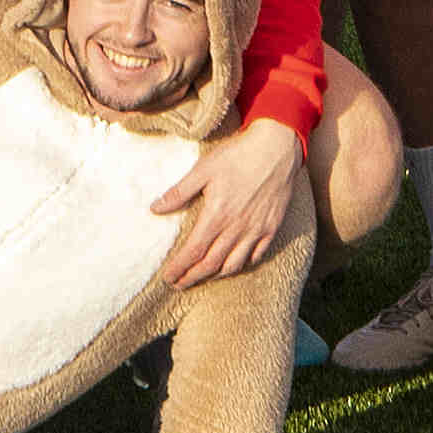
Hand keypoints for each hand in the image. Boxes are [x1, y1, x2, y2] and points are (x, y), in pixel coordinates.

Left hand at [147, 115, 306, 289]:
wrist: (277, 147)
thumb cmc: (237, 155)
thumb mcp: (203, 169)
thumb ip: (179, 192)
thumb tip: (155, 208)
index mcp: (216, 215)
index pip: (193, 251)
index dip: (179, 267)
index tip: (167, 277)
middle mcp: (236, 228)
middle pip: (211, 264)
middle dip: (192, 277)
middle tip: (179, 284)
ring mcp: (256, 230)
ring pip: (234, 264)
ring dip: (215, 275)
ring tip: (203, 277)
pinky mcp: (271, 227)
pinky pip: (257, 255)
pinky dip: (243, 265)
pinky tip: (234, 264)